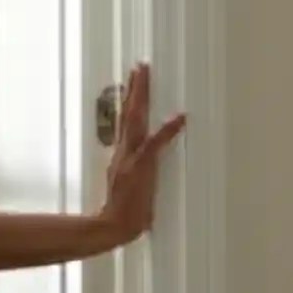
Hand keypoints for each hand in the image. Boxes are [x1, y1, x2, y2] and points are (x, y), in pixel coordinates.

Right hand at [99, 63, 186, 242]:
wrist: (113, 226)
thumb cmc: (121, 213)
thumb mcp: (122, 188)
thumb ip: (128, 174)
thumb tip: (134, 169)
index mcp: (121, 155)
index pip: (125, 121)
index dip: (129, 101)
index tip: (132, 81)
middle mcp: (124, 151)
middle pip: (129, 113)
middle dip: (135, 89)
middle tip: (140, 66)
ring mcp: (131, 157)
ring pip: (136, 120)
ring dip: (142, 97)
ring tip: (145, 75)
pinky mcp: (141, 166)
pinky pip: (155, 143)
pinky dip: (168, 130)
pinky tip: (180, 117)